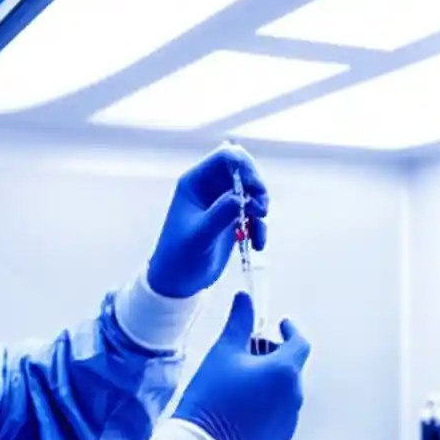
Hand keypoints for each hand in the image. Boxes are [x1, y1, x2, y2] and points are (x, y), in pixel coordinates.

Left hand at [146, 143, 269, 298]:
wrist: (178, 281)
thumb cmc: (179, 257)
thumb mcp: (198, 237)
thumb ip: (219, 215)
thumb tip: (241, 198)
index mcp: (195, 182)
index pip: (225, 157)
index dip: (245, 166)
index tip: (255, 188)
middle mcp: (209, 188)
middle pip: (243, 171)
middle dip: (257, 188)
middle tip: (261, 210)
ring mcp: (222, 204)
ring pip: (252, 193)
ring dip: (261, 208)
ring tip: (257, 231)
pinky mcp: (232, 220)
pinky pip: (254, 214)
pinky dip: (259, 227)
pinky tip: (257, 244)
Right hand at [173, 293, 310, 439]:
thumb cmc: (211, 396)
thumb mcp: (224, 351)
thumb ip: (240, 322)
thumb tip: (245, 299)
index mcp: (285, 370)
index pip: (299, 342)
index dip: (290, 330)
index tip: (281, 325)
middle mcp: (294, 395)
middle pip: (291, 366)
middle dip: (273, 356)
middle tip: (247, 354)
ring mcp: (289, 419)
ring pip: (286, 390)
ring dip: (271, 381)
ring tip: (242, 381)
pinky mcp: (280, 438)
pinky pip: (281, 413)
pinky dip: (269, 404)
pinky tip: (244, 404)